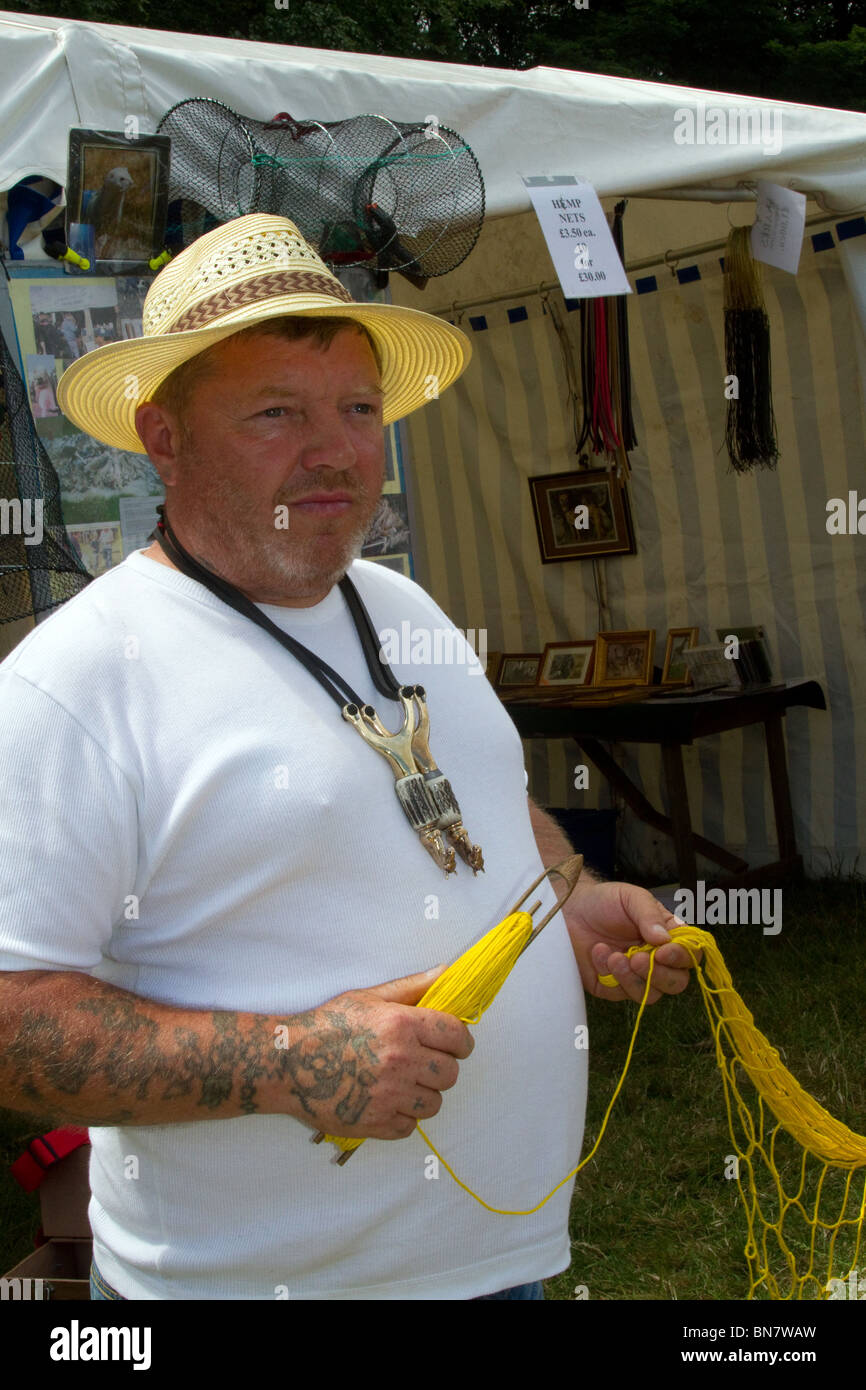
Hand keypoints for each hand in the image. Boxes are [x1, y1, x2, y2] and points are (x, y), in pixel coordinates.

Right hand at [276, 966, 473, 1139]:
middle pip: (450, 1074)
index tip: (455, 1045)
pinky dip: (402, 1117)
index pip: (456, 1036)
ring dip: (424, 1095)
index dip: (461, 1041)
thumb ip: (411, 988)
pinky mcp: (375, 1123)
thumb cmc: (327, 1026)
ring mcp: (388, 1096)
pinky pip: (410, 1126)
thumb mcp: (369, 998)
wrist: (287, 1062)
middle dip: (441, 1068)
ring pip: (434, 1103)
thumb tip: (446, 972)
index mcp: (401, 1025)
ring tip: (404, 1084)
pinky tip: (386, 1101)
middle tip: (424, 1064)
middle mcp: (399, 1061)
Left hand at [564, 880, 699, 1003]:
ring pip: (650, 995)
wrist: (570, 909)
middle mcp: (656, 960)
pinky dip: (610, 974)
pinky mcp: (612, 987)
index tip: (663, 951)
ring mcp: (635, 976)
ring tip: (614, 956)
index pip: (690, 955)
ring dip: (633, 978)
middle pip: (676, 983)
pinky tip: (598, 952)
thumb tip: (665, 940)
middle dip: (660, 975)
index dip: (681, 957)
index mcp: (668, 937)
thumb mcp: (631, 898)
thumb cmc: (605, 901)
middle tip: (638, 959)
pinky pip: (620, 993)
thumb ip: (650, 916)